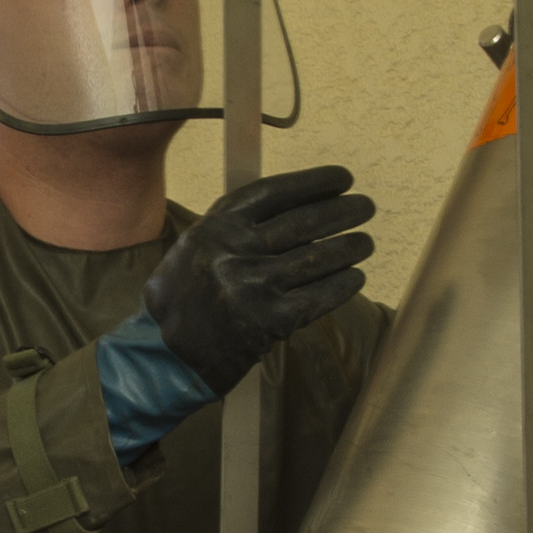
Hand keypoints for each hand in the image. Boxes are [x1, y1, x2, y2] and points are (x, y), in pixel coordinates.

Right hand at [144, 168, 378, 391]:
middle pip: (305, 222)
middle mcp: (236, 251)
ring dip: (350, 248)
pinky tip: (356, 277)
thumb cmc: (186, 295)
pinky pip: (320, 296)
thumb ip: (237, 225)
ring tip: (365, 243)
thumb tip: (297, 207)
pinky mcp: (271, 321)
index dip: (315, 182)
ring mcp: (255, 286)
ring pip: (319, 258)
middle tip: (365, 207)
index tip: (342, 179)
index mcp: (217, 226)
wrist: (167, 353)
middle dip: (343, 211)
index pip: (277, 192)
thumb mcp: (198, 245)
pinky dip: (343, 285)